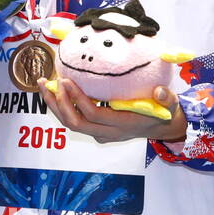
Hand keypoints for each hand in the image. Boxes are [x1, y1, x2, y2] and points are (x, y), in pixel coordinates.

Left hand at [38, 77, 187, 143]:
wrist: (162, 128)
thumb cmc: (164, 113)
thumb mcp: (170, 105)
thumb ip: (167, 99)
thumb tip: (160, 92)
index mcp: (122, 125)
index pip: (93, 115)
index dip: (78, 99)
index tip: (67, 81)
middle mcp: (107, 132)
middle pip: (74, 122)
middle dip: (58, 103)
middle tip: (48, 83)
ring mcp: (100, 133)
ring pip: (70, 123)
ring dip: (54, 105)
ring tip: (43, 85)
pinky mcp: (96, 130)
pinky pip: (73, 120)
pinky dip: (61, 106)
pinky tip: (54, 90)